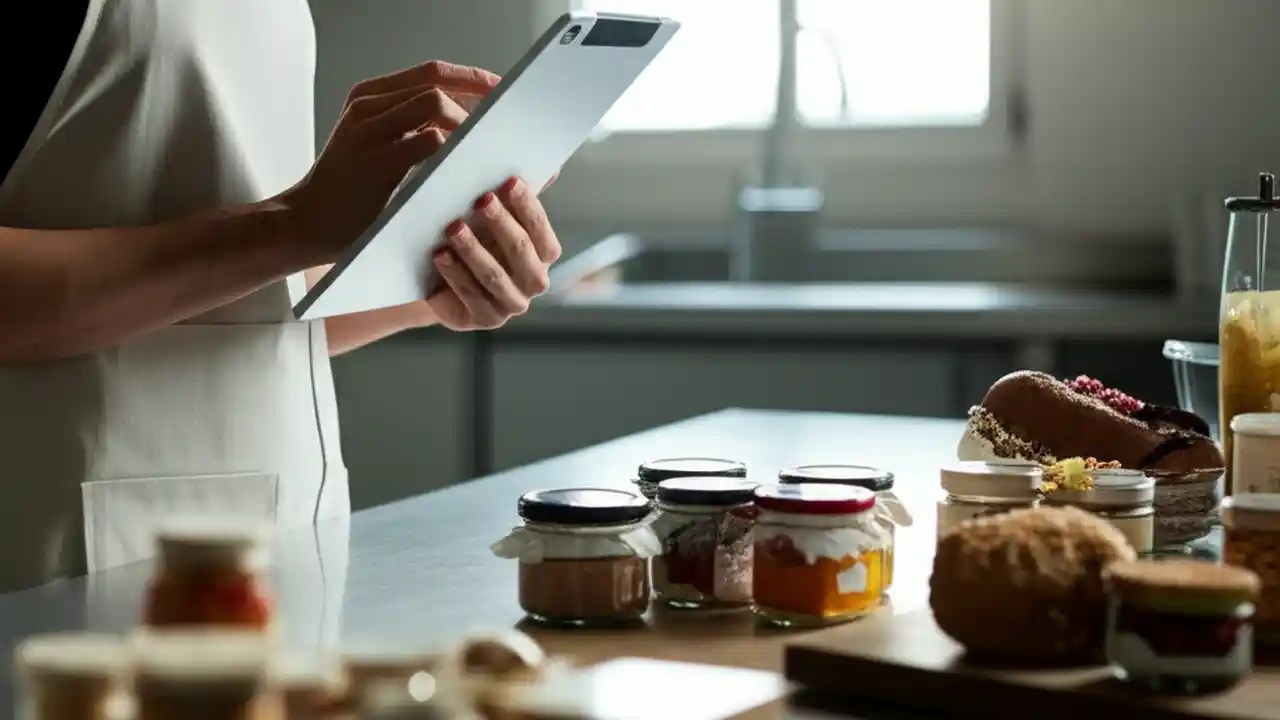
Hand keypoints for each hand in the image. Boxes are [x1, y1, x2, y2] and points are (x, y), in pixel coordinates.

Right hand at [279, 60, 500, 262]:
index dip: (471, 78)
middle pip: (436, 82)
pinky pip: (430, 142)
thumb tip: (471, 128)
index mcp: (369, 98)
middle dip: (478, 96)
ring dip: (468, 124)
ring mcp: (368, 130)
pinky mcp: (376, 160)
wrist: (308, 225)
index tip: (501, 91)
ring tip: (488, 147)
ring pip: (435, 105)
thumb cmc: (351, 195)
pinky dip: (456, 149)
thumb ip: (413, 132)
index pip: (430, 72)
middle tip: (507, 118)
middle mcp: (367, 105)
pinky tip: (471, 166)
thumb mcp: (378, 150)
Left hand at [427, 176, 561, 330]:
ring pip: (495, 275)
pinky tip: (440, 255)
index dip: (527, 205)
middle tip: (481, 200)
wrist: (443, 280)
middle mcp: (534, 281)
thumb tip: (551, 169)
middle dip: (501, 223)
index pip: (541, 229)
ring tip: (453, 228)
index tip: (509, 181)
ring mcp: (512, 304)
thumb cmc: (474, 238)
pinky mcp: (487, 319)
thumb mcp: (492, 217)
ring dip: (473, 250)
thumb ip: (516, 197)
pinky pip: (472, 295)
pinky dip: (455, 274)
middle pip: (521, 251)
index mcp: (544, 254)